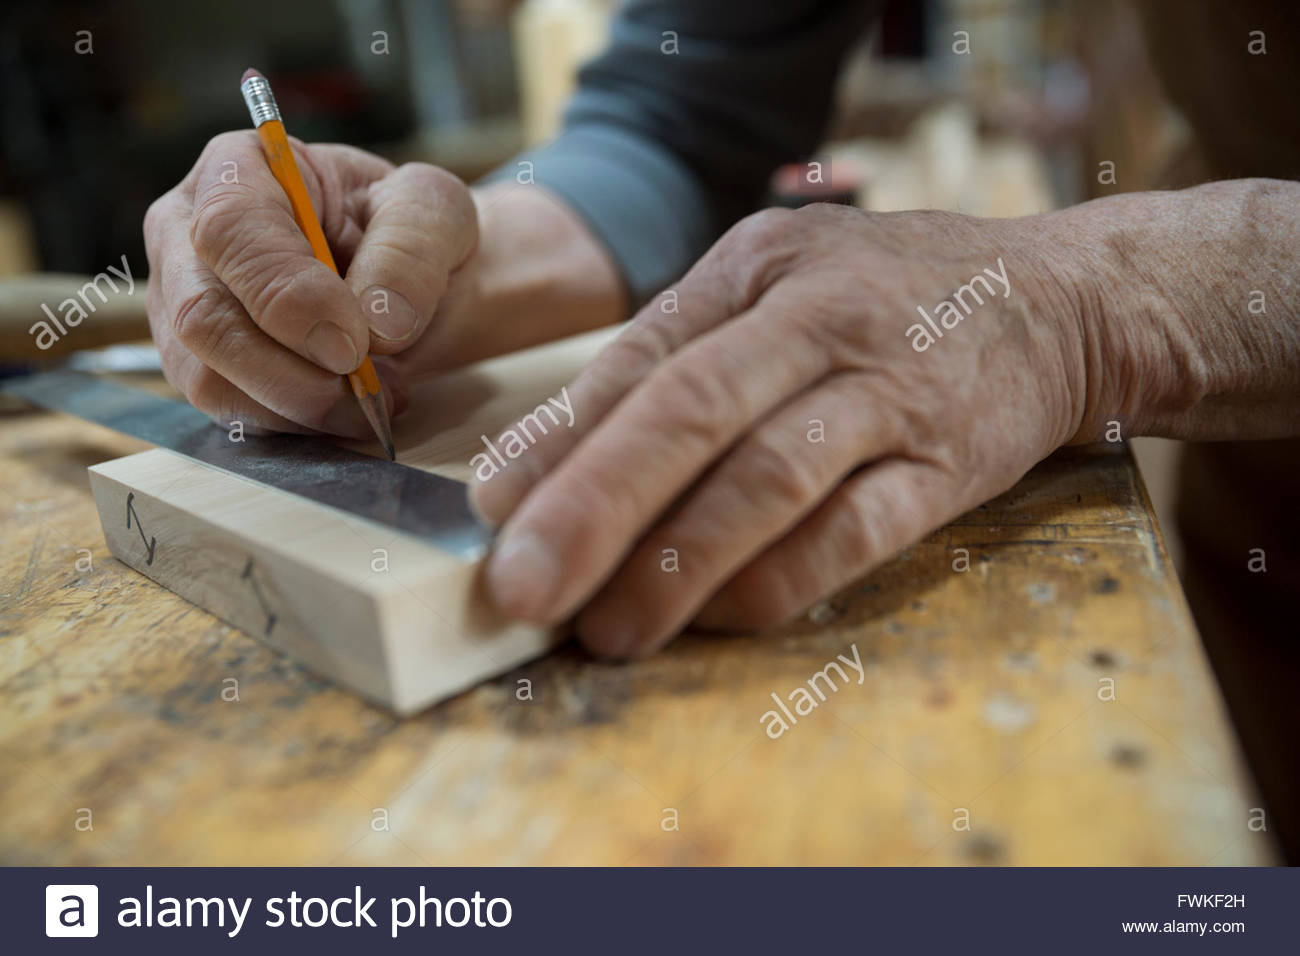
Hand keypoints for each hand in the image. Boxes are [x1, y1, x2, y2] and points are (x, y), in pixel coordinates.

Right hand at [143, 132, 476, 435]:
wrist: (414, 290)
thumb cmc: (414, 234)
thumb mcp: (437, 212)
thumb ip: (411, 250)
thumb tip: (377, 322)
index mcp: (241, 167)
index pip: (230, 230)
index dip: (287, 295)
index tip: (354, 344)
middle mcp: (188, 232)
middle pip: (202, 315)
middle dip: (294, 371)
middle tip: (375, 386)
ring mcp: (182, 304)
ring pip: (209, 378)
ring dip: (303, 405)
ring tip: (377, 394)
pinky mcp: (199, 366)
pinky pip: (230, 414)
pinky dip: (298, 425)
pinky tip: (350, 409)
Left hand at [470, 203, 1097, 656]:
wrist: (1058, 297)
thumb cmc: (885, 296)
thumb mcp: (780, 282)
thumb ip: (682, 353)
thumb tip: (557, 457)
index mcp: (757, 268)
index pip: (642, 358)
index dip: (560, 437)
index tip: (491, 510)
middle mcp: (820, 319)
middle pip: (692, 413)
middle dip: (595, 506)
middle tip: (522, 588)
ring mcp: (892, 390)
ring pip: (769, 479)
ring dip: (679, 565)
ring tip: (607, 629)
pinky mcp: (954, 462)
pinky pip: (858, 532)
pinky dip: (782, 580)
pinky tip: (720, 620)